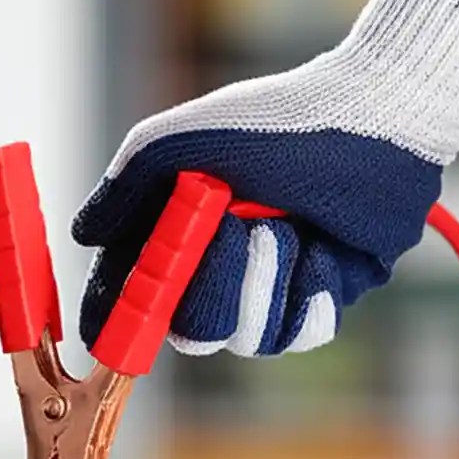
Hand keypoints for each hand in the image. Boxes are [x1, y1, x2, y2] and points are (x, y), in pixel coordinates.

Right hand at [74, 0, 458, 356]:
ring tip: (290, 222)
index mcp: (177, 234)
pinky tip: (326, 243)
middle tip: (239, 228)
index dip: (114, 321)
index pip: (131, 293)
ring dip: (268, 276)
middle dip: (215, 283)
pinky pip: (302, 332)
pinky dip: (312, 284)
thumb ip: (122, 190)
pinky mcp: (319, 297)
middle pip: (190, 331)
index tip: (102, 339)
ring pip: (248, 338)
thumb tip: (84, 236)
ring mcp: (268, 287)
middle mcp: (218, 268)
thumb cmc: (274, 123)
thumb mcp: (176, 145)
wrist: (373, 119)